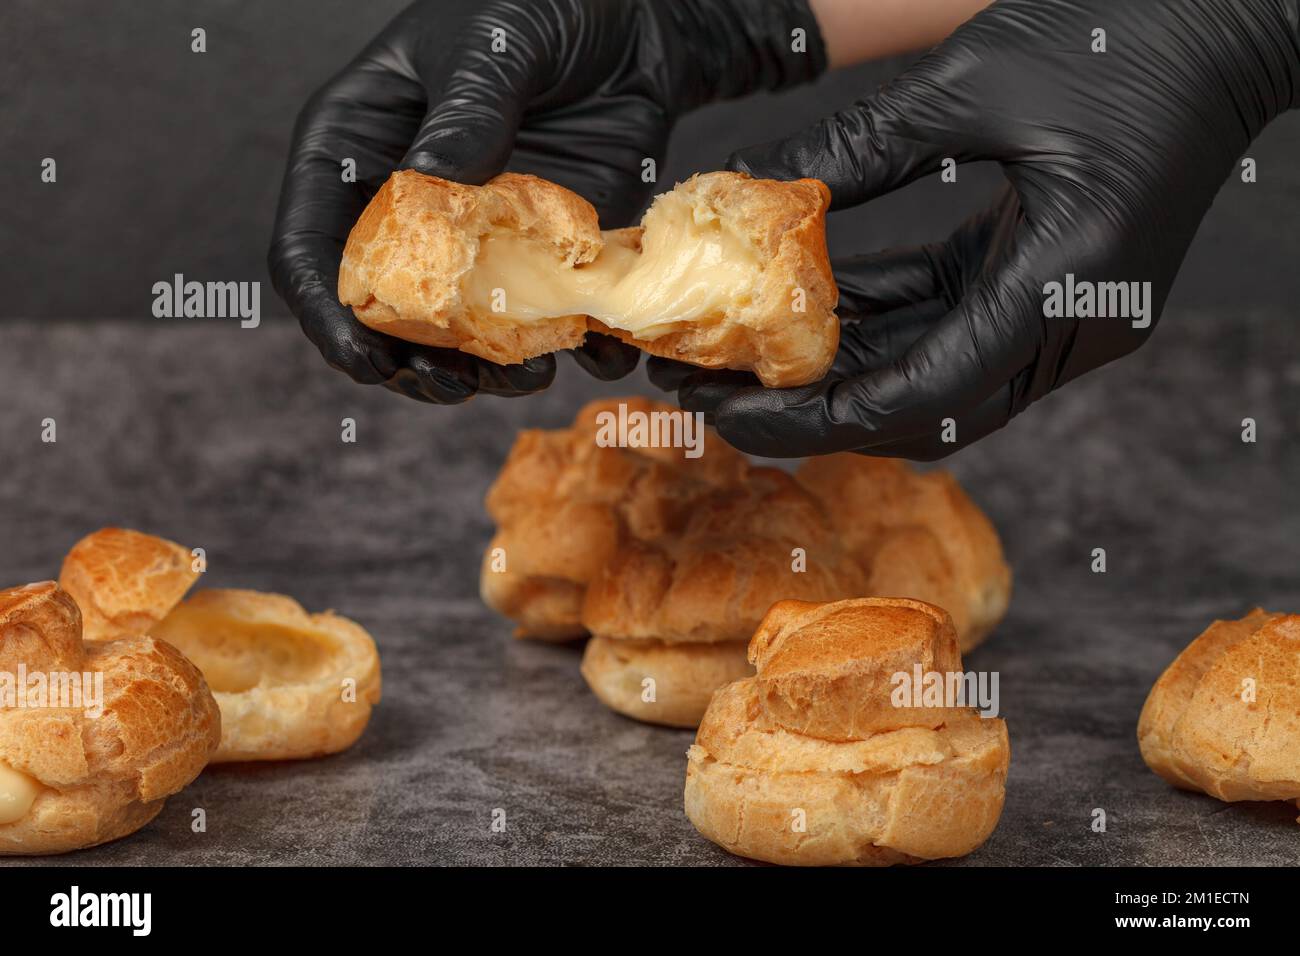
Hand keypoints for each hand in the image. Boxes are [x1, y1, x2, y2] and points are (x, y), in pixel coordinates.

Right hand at [268, 0, 824, 402]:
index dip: (327, 314)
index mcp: (356, 147)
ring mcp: (474, 238)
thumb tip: (431, 183)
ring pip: (458, 332)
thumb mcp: (496, 41)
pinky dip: (566, 347)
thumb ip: (467, 110)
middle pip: (382, 312)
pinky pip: (540, 319)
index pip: (310, 246)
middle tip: (455, 387)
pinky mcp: (540, 254)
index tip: (367, 360)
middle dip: (411, 363)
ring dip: (487, 370)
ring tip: (527, 380)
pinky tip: (592, 353)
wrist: (636, 18)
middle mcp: (406, 206)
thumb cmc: (542, 3)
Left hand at [655, 0, 1299, 455]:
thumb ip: (865, 146)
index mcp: (1064, 287)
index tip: (730, 411)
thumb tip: (764, 187)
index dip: (816, 416)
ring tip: (746, 358)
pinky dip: (886, 326)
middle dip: (817, 409)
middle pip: (925, 409)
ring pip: (937, 376)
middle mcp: (1074, 327)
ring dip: (845, 371)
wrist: (1230, 21)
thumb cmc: (1125, 33)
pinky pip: (956, 328)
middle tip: (718, 395)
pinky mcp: (1057, 290)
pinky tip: (812, 311)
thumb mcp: (974, 81)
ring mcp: (1071, 316)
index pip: (922, 396)